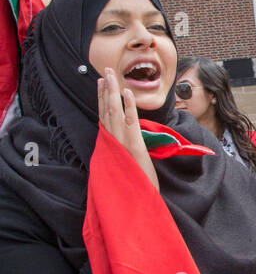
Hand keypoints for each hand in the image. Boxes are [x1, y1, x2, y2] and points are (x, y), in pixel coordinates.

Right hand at [98, 68, 159, 191]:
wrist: (136, 203)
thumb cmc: (132, 186)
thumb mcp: (122, 166)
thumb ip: (119, 153)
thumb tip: (122, 145)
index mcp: (109, 145)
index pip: (103, 117)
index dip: (101, 99)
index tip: (100, 84)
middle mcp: (112, 141)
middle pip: (106, 109)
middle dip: (105, 89)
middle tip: (105, 71)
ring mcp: (121, 142)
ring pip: (114, 111)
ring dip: (113, 92)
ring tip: (112, 75)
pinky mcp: (134, 145)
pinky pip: (130, 120)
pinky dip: (129, 105)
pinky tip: (127, 92)